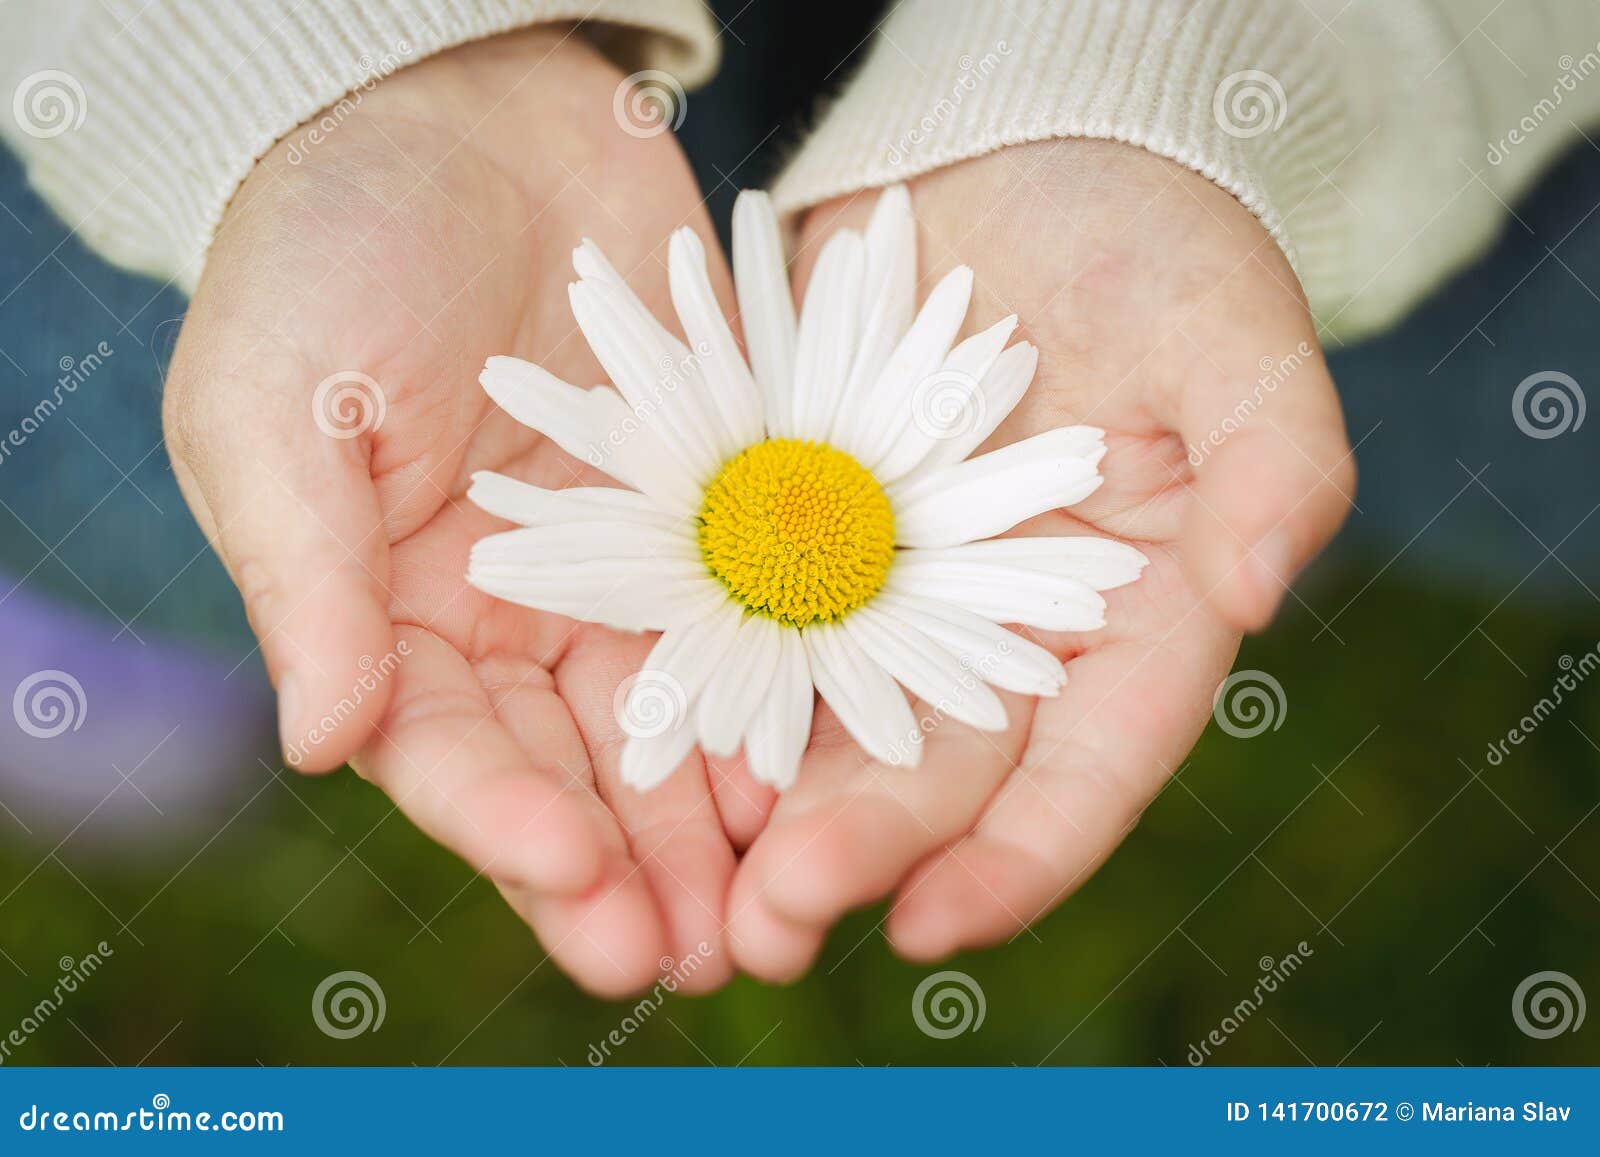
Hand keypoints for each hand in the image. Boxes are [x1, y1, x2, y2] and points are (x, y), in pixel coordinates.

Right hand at [163, 28, 746, 995]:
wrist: (466, 113)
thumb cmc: (331, 247)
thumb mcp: (279, 404)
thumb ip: (302, 578)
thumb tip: (321, 745)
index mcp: (390, 615)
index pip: (451, 754)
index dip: (509, 826)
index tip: (578, 881)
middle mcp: (512, 622)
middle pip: (575, 773)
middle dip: (630, 870)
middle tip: (694, 958)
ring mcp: (622, 575)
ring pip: (678, 728)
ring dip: (723, 823)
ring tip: (780, 910)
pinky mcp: (716, 514)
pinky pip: (759, 622)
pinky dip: (793, 700)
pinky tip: (842, 770)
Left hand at [727, 140, 1354, 975]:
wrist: (1019, 158)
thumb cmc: (1155, 244)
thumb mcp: (1232, 333)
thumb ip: (1277, 458)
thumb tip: (1262, 587)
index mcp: (1127, 625)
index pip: (1087, 767)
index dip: (1020, 856)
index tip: (933, 927)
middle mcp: (1005, 639)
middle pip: (937, 770)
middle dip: (858, 853)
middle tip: (771, 927)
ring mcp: (896, 594)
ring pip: (828, 726)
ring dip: (761, 811)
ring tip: (691, 889)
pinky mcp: (802, 535)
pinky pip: (744, 623)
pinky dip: (700, 686)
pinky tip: (641, 747)